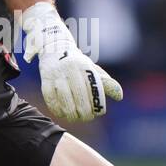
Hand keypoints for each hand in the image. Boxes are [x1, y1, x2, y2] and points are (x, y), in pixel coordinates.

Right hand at [21, 2, 122, 122]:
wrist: (54, 48)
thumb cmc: (78, 64)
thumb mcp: (93, 69)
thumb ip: (106, 83)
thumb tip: (119, 96)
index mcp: (84, 66)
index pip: (93, 89)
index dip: (97, 103)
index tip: (99, 112)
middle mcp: (70, 69)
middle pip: (79, 96)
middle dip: (84, 112)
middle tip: (87, 118)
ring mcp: (57, 74)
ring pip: (65, 100)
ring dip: (71, 114)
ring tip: (75, 118)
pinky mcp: (45, 80)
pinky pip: (51, 100)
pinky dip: (57, 110)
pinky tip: (62, 114)